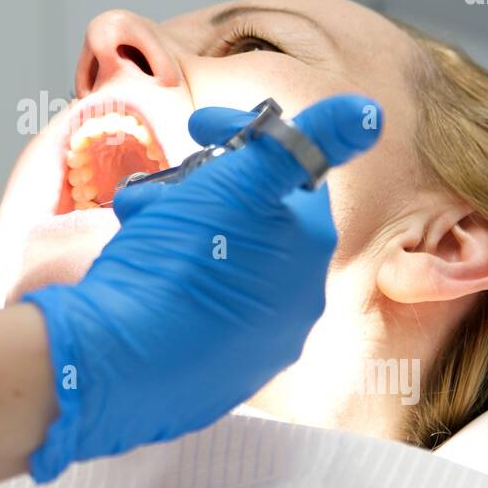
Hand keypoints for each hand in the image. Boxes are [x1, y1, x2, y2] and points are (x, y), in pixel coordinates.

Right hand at [25, 94, 381, 481]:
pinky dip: (174, 277)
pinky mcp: (215, 374)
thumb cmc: (179, 265)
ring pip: (223, 259)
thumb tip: (370, 112)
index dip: (243, 139)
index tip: (197, 126)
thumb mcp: (241, 183)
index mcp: (308, 250)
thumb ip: (308, 143)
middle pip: (253, 215)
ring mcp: (256, 344)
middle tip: (162, 186)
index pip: (290, 171)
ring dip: (182, 227)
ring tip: (141, 224)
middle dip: (204, 188)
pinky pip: (200, 306)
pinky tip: (143, 273)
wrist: (117, 363)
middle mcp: (296, 302)